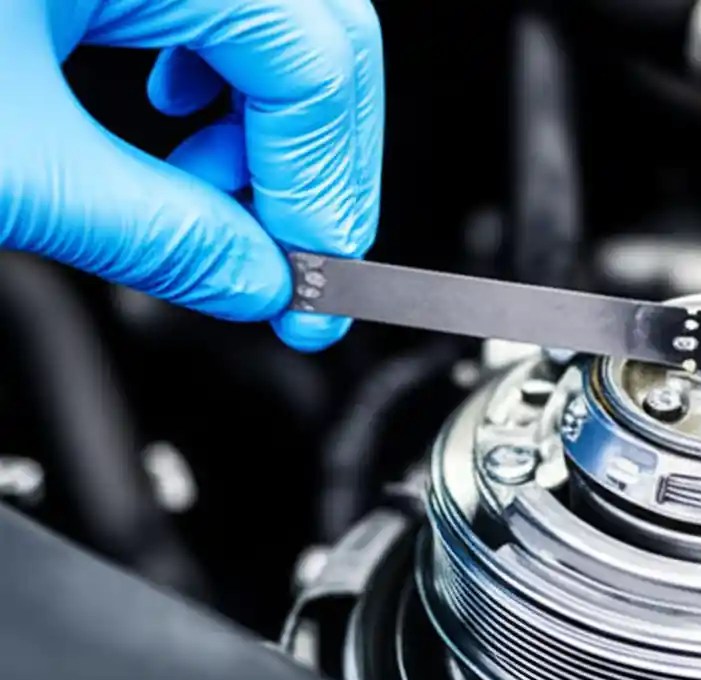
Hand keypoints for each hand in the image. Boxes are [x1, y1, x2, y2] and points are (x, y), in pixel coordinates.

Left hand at [0, 0, 383, 351]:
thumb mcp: (13, 166)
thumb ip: (153, 231)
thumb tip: (256, 284)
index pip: (311, 68)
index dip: (325, 191)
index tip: (312, 285)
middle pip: (324, 35)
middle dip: (323, 164)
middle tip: (303, 259)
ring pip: (283, 22)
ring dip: (273, 125)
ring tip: (218, 201)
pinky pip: (220, 4)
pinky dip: (223, 78)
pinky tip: (184, 125)